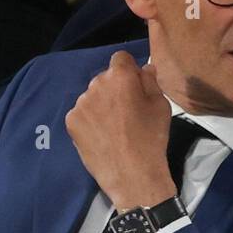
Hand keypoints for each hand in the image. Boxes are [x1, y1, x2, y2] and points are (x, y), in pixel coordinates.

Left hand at [65, 52, 174, 211]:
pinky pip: (82, 113)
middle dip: (114, 88)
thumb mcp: (161, 106)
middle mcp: (96, 84)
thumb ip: (150, 82)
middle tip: (126, 111)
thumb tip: (144, 68)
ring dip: (101, 104)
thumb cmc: (152, 138)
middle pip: (105, 78)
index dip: (129, 70)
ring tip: (113, 127)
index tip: (135, 87)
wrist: (132, 174)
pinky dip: (90, 120)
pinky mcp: (71, 121)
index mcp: (121, 77)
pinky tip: (101, 136)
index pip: (120, 58)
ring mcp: (81, 103)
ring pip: (92, 96)